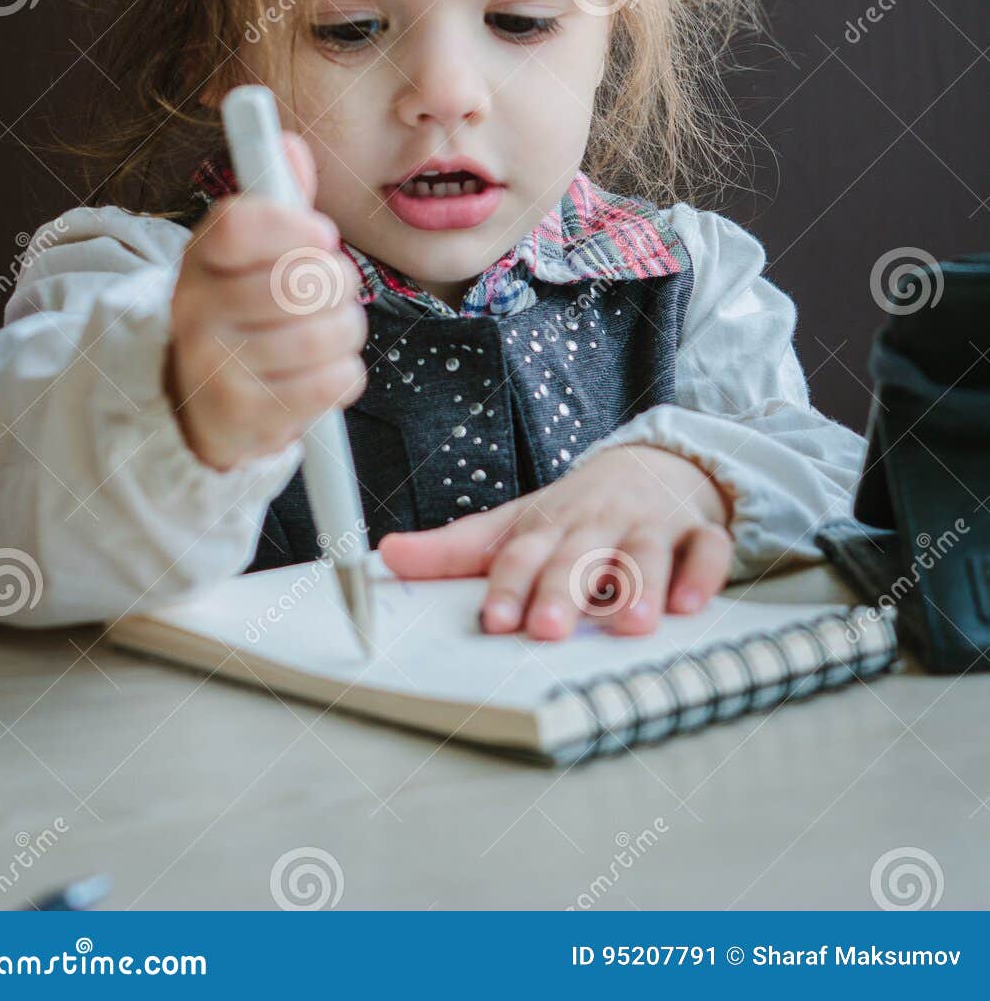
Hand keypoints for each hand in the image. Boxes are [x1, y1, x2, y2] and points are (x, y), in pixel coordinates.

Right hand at [164, 132, 367, 471]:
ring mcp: (214, 368)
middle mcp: (194, 312)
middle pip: (300, 281)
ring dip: (344, 330)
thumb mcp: (249, 255)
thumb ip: (277, 201)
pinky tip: (319, 371)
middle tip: (330, 289)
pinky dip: (342, 375)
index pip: (239, 224)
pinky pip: (333, 382)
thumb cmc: (242, 314)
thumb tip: (291, 144)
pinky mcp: (242, 418)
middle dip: (336, 282)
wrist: (198, 405)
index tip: (320, 234)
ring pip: (324, 334)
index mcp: (199, 259)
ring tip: (326, 331)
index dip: (293, 224)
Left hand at [378, 444, 735, 639]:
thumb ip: (455, 548)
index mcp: (550, 524)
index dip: (508, 586)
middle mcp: (598, 523)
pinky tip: (689, 605)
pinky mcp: (697, 531)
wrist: (655, 463)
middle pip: (580, 556)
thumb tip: (386, 557)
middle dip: (565, 590)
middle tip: (550, 629)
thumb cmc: (577, 511)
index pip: (523, 553)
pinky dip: (701, 575)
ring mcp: (650, 525)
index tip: (495, 620)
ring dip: (638, 585)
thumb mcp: (515, 523)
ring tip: (630, 624)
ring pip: (645, 552)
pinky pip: (706, 551)